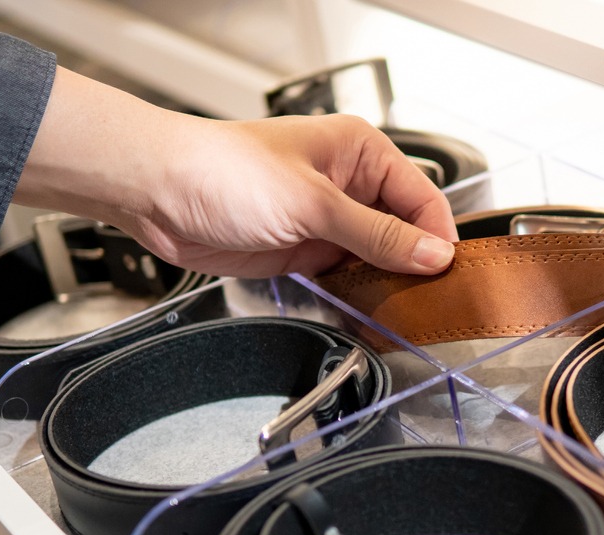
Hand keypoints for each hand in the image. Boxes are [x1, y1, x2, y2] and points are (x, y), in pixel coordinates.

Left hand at [15, 68, 457, 277]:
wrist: (158, 192)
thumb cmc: (222, 170)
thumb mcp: (313, 204)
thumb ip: (377, 234)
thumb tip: (431, 255)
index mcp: (360, 153)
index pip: (422, 198)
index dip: (436, 238)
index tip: (445, 274)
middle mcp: (349, 185)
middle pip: (404, 232)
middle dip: (414, 264)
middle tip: (427, 300)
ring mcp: (327, 221)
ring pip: (377, 258)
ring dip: (387, 284)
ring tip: (401, 311)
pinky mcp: (305, 251)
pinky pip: (347, 277)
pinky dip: (359, 296)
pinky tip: (370, 312)